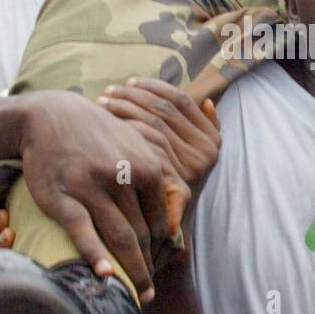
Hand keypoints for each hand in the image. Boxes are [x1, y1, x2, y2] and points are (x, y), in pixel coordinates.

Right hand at [17, 91, 184, 302]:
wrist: (49, 116)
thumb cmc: (97, 134)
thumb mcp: (134, 145)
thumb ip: (156, 178)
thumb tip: (171, 221)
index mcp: (148, 166)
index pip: (160, 220)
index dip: (160, 250)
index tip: (158, 268)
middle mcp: (124, 176)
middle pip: (142, 234)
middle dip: (147, 266)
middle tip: (149, 292)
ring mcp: (93, 187)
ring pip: (119, 237)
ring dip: (130, 270)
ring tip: (134, 295)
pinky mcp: (63, 196)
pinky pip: (83, 232)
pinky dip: (96, 256)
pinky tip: (105, 276)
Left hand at [96, 78, 220, 187]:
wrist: (167, 231)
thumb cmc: (170, 186)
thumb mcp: (192, 157)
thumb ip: (201, 130)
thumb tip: (208, 101)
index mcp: (212, 138)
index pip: (181, 101)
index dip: (153, 87)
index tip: (130, 82)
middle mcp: (207, 151)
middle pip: (164, 110)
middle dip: (133, 96)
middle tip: (108, 92)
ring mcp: (192, 166)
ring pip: (152, 123)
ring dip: (124, 108)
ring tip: (102, 103)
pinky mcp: (175, 179)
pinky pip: (146, 143)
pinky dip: (125, 129)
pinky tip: (106, 124)